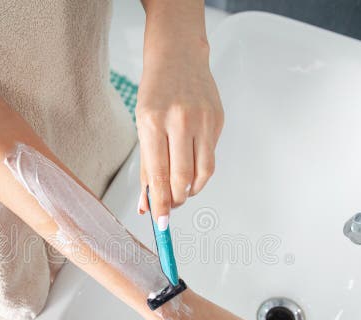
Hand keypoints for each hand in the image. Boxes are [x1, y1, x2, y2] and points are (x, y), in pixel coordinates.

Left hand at [135, 37, 223, 228]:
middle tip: (171, 206)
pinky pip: (211, 156)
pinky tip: (191, 165)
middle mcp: (180, 120)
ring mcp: (203, 120)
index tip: (161, 223)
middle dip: (176, 199)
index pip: (158, 174)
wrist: (179, 56)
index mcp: (153, 122)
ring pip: (202, 172)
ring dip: (192, 189)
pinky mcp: (218, 120)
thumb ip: (147, 166)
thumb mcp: (142, 125)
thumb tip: (146, 204)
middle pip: (182, 178)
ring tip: (182, 190)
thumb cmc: (156, 92)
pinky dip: (200, 169)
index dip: (160, 203)